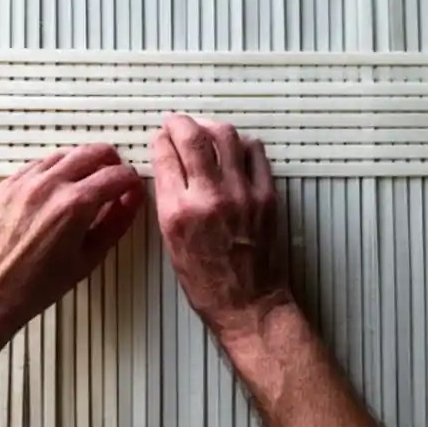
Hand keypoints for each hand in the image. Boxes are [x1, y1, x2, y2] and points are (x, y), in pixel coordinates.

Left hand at [0, 144, 143, 341]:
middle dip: (111, 162)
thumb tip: (130, 203)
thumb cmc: (32, 287)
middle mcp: (49, 186)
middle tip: (115, 179)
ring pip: (65, 154)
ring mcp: (23, 183)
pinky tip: (57, 189)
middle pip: (93, 152)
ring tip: (87, 183)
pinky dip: (54, 170)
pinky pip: (37, 165)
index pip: (117, 175)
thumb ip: (115, 224)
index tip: (132, 188)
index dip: (132, 181)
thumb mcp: (87, 260)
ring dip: (83, 163)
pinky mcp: (5, 186)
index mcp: (74, 206)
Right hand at [152, 114, 291, 340]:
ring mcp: (242, 194)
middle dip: (180, 123)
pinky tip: (235, 148)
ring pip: (226, 136)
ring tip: (204, 130)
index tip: (161, 138)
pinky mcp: (266, 196)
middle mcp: (209, 198)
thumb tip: (169, 167)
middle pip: (193, 137)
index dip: (161, 141)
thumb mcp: (171, 242)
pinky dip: (242, 144)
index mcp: (178, 212)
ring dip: (210, 127)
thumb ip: (168, 201)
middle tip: (177, 123)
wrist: (247, 303)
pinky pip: (255, 154)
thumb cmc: (207, 282)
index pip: (166, 157)